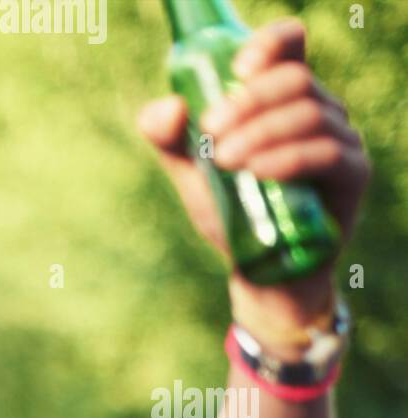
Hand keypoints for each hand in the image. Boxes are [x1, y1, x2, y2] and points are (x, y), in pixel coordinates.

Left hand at [138, 18, 369, 314]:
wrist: (257, 269)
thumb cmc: (231, 211)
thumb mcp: (191, 173)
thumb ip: (169, 139)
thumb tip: (168, 108)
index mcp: (283, 98)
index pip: (291, 46)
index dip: (269, 45)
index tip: (235, 71)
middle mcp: (319, 109)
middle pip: (295, 79)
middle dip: (247, 101)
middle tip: (211, 131)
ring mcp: (341, 139)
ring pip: (309, 114)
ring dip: (260, 132)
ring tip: (224, 160)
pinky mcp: (352, 175)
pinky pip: (327, 154)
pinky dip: (288, 158)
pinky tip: (258, 171)